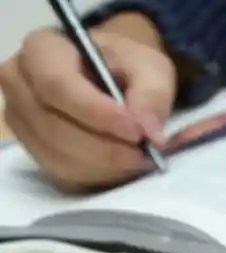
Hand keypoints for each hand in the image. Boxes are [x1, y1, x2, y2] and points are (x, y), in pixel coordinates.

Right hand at [0, 13, 175, 190]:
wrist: (114, 79)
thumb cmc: (125, 66)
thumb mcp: (149, 68)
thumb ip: (153, 94)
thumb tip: (150, 133)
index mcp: (41, 50)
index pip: (57, 85)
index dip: (97, 114)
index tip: (137, 132)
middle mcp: (19, 85)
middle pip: (53, 127)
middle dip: (106, 148)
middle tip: (146, 153)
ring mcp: (21, 121)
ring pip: (58, 156)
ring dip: (105, 166)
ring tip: (140, 158)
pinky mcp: (34, 151)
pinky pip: (63, 174)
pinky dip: (98, 176)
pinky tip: (123, 166)